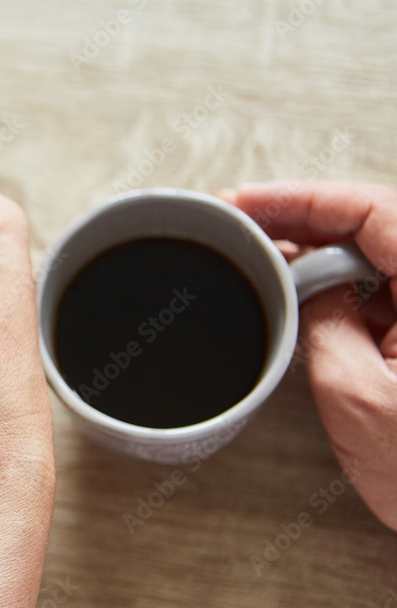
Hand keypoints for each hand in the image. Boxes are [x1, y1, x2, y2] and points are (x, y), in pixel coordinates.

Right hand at [221, 181, 396, 530]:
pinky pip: (386, 292)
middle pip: (374, 226)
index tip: (243, 203)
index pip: (373, 210)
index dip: (300, 197)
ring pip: (378, 258)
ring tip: (258, 266)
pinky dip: (341, 290)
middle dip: (302, 223)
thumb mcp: (358, 397)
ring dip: (319, 260)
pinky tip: (300, 300)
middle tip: (236, 229)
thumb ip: (324, 323)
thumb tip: (307, 285)